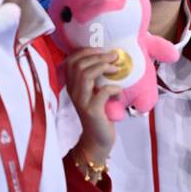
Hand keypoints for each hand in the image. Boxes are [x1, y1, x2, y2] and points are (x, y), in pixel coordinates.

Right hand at [63, 47, 121, 163]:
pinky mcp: (92, 111)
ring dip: (103, 67)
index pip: (71, 61)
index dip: (86, 51)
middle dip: (98, 56)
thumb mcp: (96, 93)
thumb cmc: (100, 114)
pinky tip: (119, 91)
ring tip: (116, 68)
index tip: (102, 50)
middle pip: (79, 65)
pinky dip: (113, 88)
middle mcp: (73, 92)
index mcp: (73, 85)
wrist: (97, 140)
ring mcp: (81, 101)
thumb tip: (112, 59)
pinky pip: (102, 92)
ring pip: (85, 75)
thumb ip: (98, 79)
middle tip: (114, 56)